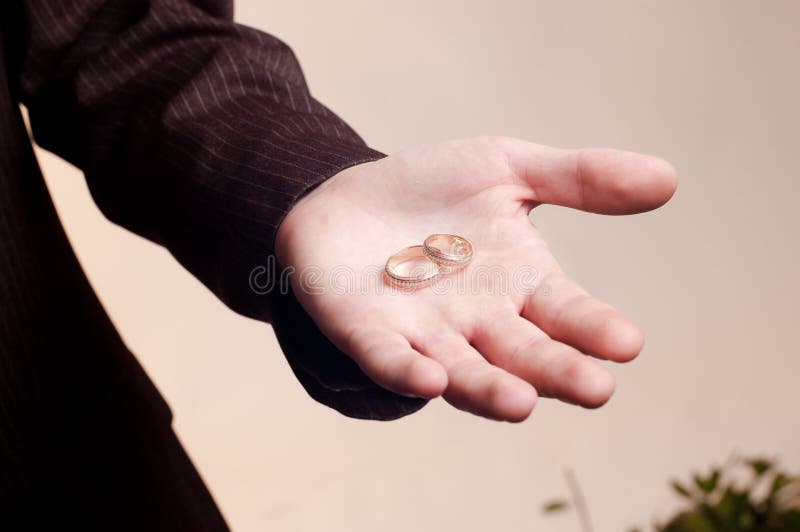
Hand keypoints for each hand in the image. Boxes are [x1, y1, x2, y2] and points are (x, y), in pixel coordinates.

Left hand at [275, 137, 676, 421]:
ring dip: (490, 388)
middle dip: (557, 371)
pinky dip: (408, 371)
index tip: (628, 342)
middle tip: (596, 389)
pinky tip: (430, 379)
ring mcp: (423, 334)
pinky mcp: (368, 334)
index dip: (595, 328)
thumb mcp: (506, 168)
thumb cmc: (434, 192)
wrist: (350, 197)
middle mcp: (479, 322)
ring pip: (464, 371)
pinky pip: (389, 359)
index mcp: (520, 286)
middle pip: (524, 354)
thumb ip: (576, 177)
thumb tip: (669, 179)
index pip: (566, 313)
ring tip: (522, 400)